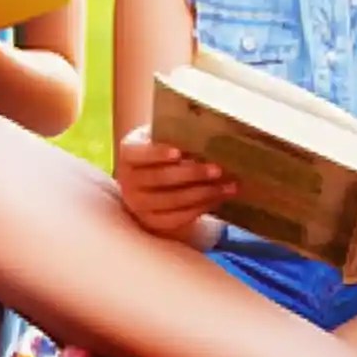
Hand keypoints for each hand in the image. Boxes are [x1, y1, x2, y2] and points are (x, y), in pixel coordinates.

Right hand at [116, 125, 236, 236]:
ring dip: (204, 193)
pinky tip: (219, 198)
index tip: (179, 152)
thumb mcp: (161, 138)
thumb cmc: (162, 151)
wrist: (150, 179)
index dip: (158, 153)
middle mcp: (128, 181)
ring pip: (172, 201)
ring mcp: (138, 205)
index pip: (139, 154)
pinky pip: (179, 217)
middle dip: (192, 174)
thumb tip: (207, 135)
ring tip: (228, 186)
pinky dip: (202, 207)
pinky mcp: (153, 221)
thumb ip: (175, 135)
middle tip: (218, 169)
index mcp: (128, 154)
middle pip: (160, 179)